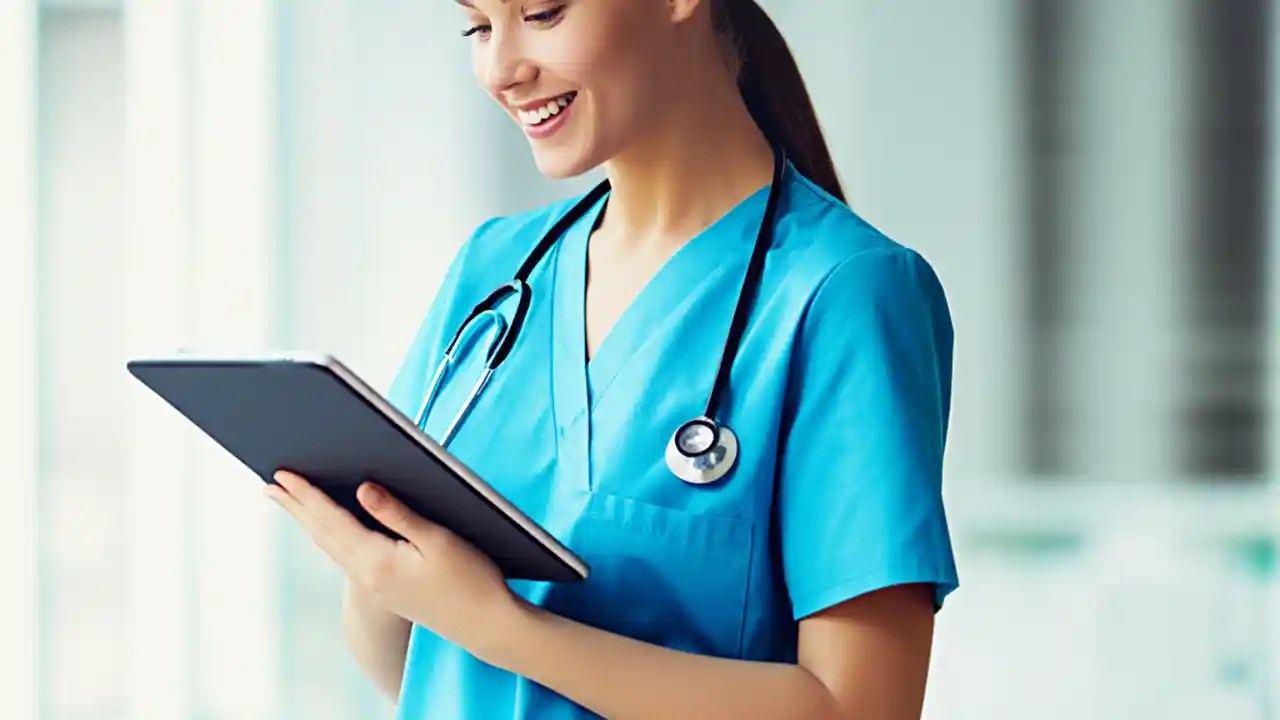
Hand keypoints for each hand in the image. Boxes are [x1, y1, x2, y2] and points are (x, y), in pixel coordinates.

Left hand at [267, 470, 517, 655]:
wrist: (486, 625)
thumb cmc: (470, 580)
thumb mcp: (438, 540)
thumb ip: (397, 513)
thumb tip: (364, 488)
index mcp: (377, 561)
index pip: (331, 520)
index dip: (306, 494)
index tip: (283, 474)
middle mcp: (368, 576)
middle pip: (322, 534)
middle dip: (296, 507)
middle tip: (271, 484)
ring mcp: (375, 586)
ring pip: (331, 547)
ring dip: (308, 522)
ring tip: (291, 503)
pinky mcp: (385, 590)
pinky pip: (345, 556)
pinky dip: (329, 536)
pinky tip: (330, 530)